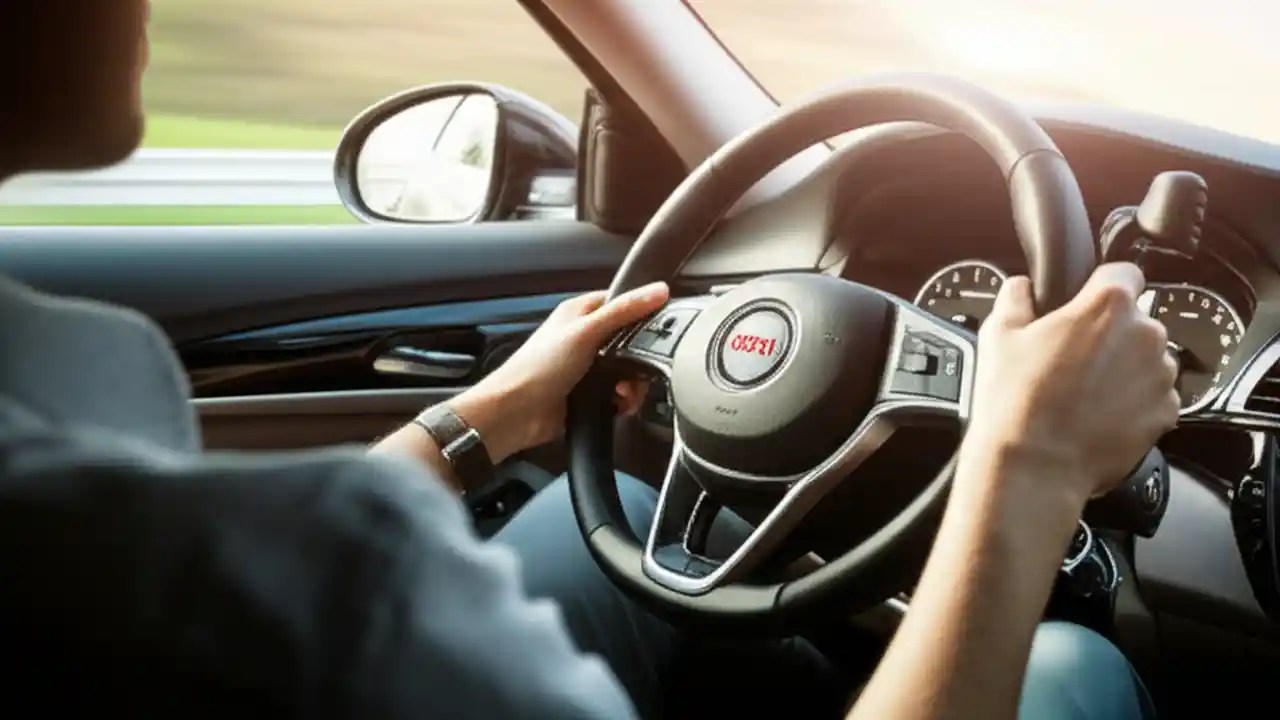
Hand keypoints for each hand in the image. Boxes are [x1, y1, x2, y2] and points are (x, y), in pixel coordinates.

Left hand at [450, 282, 670, 462]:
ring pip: (628, 370)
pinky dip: (624, 400)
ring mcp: (588, 367)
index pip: (622, 302)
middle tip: (641, 367)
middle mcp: (585, 338)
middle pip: (631, 341)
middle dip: (640, 357)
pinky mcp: (590, 393)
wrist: (516, 413)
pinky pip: (619, 393)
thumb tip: (659, 291)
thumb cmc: (539, 367)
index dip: (643, 311)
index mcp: (581, 313)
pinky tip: (619, 404)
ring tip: (625, 391)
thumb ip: (624, 311)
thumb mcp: (586, 331)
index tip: (661, 324)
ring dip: (633, 383)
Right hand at [963, 263, 1178, 504]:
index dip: (1100, 285)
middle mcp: (1145, 335)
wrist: (1034, 465)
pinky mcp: (1165, 413)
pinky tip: (1097, 415)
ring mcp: (1160, 376)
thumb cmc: (1015, 401)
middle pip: (1135, 320)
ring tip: (1082, 392)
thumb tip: (1021, 287)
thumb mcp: (998, 334)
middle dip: (1108, 334)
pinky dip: (1132, 403)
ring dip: (1123, 368)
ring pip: (1146, 359)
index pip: (1124, 272)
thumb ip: (1015, 296)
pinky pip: (1153, 397)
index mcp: (1108, 305)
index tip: (1085, 302)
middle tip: (1070, 358)